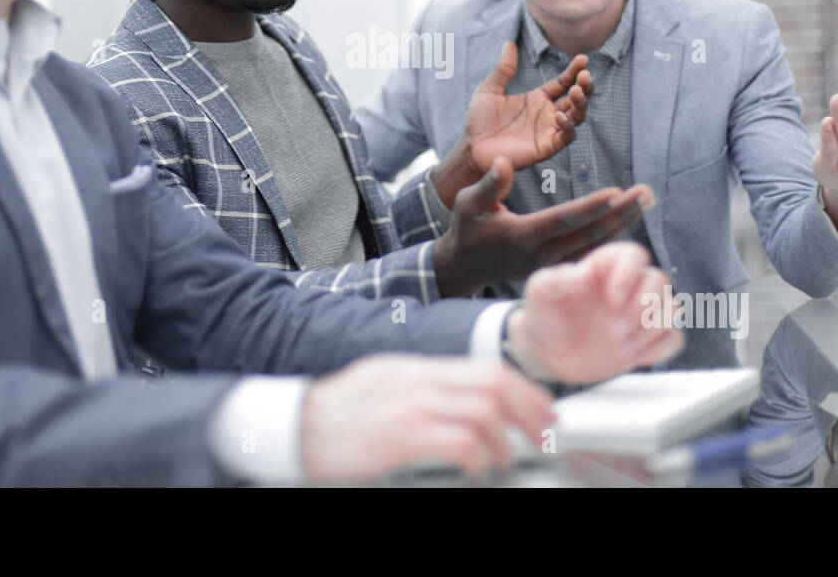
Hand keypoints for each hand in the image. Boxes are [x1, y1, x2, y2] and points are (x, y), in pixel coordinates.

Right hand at [299, 355, 555, 482]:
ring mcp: (409, 406)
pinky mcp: (400, 436)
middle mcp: (417, 381)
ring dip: (505, 441)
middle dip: (530, 410)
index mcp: (415, 369)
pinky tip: (477, 469)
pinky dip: (478, 457)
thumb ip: (423, 391)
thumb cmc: (335, 417)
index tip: (543, 411)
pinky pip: (459, 441)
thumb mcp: (384, 388)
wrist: (292, 428)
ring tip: (504, 461)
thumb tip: (466, 403)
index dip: (525, 390)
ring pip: (483, 410)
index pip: (485, 367)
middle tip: (544, 434)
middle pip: (493, 383)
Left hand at [431, 43, 590, 206]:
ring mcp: (548, 130)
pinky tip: (559, 115)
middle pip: (576, 99)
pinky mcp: (546, 147)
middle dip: (584, 86)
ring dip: (580, 104)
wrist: (470, 146)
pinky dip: (567, 126)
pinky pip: (565, 137)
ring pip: (577, 117)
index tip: (582, 59)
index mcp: (538, 99)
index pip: (563, 82)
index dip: (574, 71)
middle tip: (585, 75)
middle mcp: (547, 114)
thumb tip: (509, 43)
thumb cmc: (479, 120)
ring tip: (575, 91)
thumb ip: (503, 69)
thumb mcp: (490, 89)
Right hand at [432, 155, 653, 296]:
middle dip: (621, 212)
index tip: (617, 192)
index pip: (565, 219)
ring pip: (596, 245)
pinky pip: (592, 254)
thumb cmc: (467, 229)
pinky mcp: (559, 269)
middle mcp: (543, 254)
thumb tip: (503, 160)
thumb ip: (488, 184)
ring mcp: (553, 266)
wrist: (466, 267)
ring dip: (624, 222)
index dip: (592, 206)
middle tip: (647, 192)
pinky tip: (631, 219)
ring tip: (646, 200)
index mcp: (523, 236)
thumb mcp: (467, 204)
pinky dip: (613, 237)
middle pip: (591, 233)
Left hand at [505, 242, 683, 384]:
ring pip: (671, 308)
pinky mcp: (647, 340)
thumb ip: (555, 279)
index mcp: (605, 266)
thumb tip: (583, 273)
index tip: (612, 300)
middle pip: (659, 281)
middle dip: (641, 308)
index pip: (634, 255)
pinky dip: (659, 348)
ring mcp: (640, 313)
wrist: (548, 353)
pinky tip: (632, 356)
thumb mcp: (539, 293)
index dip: (630, 275)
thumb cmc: (544, 315)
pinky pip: (673, 338)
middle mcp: (628, 285)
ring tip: (618, 344)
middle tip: (613, 330)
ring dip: (650, 329)